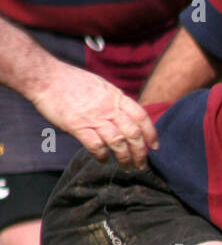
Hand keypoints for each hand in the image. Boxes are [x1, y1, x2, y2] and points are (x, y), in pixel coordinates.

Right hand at [28, 63, 157, 168]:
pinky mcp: (78, 126)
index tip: (154, 147)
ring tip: (127, 168)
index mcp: (116, 97)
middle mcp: (109, 109)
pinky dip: (102, 156)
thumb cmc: (71, 81)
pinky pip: (96, 146)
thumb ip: (114, 101)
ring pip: (118, 143)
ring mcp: (94, 118)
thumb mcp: (101, 86)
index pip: (141, 117)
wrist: (45, 77)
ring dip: (125, 158)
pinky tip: (104, 160)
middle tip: (142, 165)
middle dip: (141, 153)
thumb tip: (126, 117)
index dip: (151, 133)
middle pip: (133, 134)